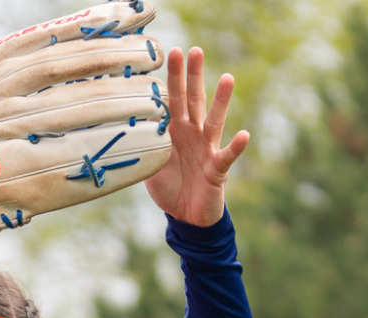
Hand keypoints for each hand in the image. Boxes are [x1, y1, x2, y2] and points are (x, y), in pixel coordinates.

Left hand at [145, 48, 250, 226]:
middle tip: (194, 50)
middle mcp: (193, 134)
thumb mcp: (151, 165)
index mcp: (176, 131)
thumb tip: (123, 131)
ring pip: (214, 121)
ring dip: (221, 100)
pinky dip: (236, 146)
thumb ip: (143, 146)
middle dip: (193, 77)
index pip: (173, 100)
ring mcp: (207, 149)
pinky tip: (244, 135)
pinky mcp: (217, 169)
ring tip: (227, 78)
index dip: (172, 78)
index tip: (171, 53)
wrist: (187, 216)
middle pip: (193, 101)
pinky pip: (227, 156)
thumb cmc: (170, 187)